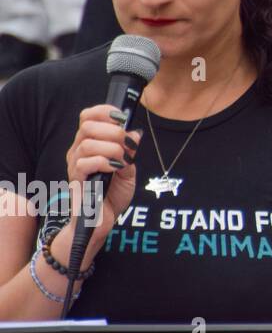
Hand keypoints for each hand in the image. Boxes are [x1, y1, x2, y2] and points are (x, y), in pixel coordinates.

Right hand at [65, 104, 142, 247]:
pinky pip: (85, 163)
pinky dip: (105, 162)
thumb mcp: (128, 167)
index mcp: (90, 143)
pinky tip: (115, 169)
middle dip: (114, 131)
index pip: (88, 116)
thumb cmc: (113, 192)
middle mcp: (78, 151)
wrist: (103, 219)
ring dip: (112, 148)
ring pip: (87, 143)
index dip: (105, 112)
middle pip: (87, 126)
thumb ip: (130, 150)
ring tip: (123, 160)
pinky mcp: (76, 181)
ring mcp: (75, 165)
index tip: (123, 119)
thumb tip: (135, 133)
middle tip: (128, 145)